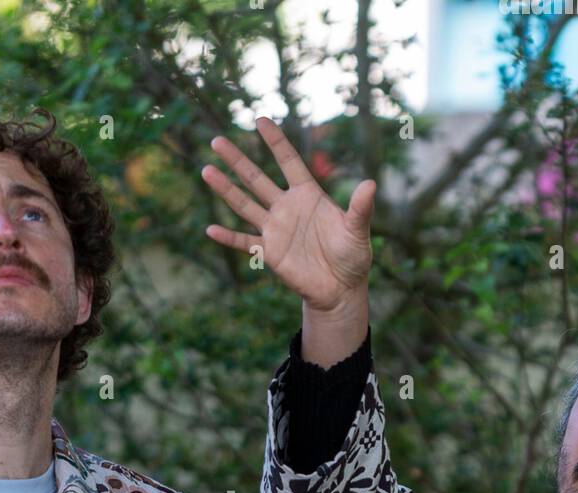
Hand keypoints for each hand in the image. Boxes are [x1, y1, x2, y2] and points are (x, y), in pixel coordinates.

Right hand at [202, 116, 374, 312]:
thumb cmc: (352, 256)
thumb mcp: (358, 230)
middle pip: (257, 178)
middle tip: (217, 141)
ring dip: (226, 189)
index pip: (288, 162)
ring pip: (245, 204)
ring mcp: (275, 229)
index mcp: (308, 195)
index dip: (275, 142)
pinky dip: (228, 238)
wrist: (341, 288)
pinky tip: (211, 229)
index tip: (260, 120)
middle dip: (237, 160)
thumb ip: (361, 208)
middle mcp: (286, 207)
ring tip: (206, 170)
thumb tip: (371, 184)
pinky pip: (244, 243)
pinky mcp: (270, 252)